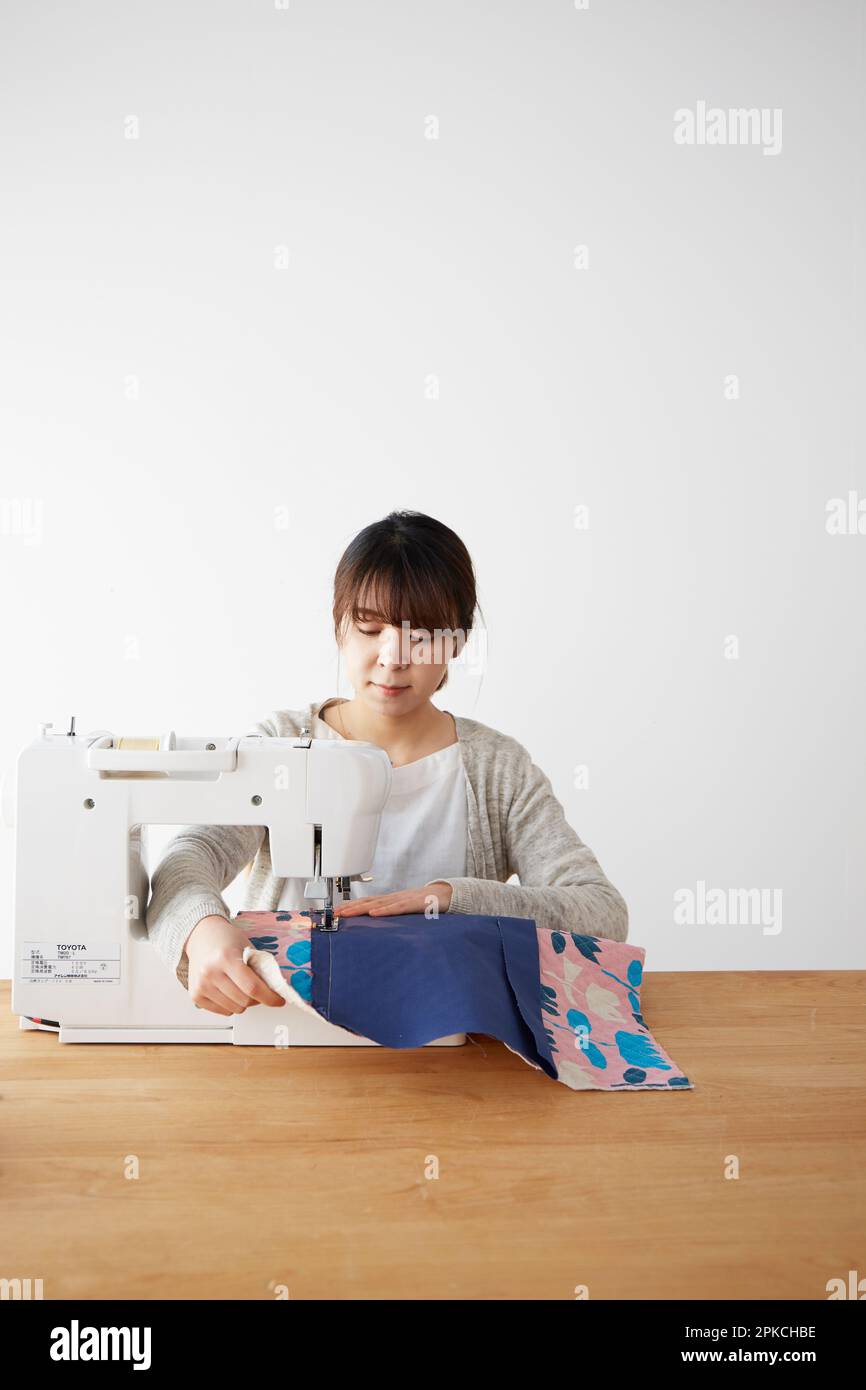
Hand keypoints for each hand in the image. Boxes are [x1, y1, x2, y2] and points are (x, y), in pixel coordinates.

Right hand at [184, 915, 285, 1013]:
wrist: (202, 936)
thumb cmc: (226, 940)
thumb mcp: (247, 947)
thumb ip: (259, 968)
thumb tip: (274, 990)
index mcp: (225, 957)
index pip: (252, 987)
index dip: (269, 997)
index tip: (278, 1000)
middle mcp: (210, 972)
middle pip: (244, 1001)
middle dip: (257, 998)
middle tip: (259, 988)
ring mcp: (201, 985)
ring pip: (235, 1009)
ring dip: (243, 1002)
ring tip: (240, 986)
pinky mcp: (196, 995)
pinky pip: (223, 1012)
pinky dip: (231, 1005)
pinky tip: (229, 990)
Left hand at [332, 882, 452, 918]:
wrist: (448, 894)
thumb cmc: (428, 904)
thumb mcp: (407, 911)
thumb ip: (394, 918)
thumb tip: (380, 929)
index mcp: (392, 900)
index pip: (368, 902)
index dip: (352, 906)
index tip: (337, 912)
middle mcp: (395, 897)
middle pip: (369, 902)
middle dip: (351, 908)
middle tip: (336, 914)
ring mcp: (404, 899)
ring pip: (379, 903)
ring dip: (362, 908)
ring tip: (347, 914)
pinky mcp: (415, 903)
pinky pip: (398, 907)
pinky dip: (385, 910)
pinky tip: (374, 913)